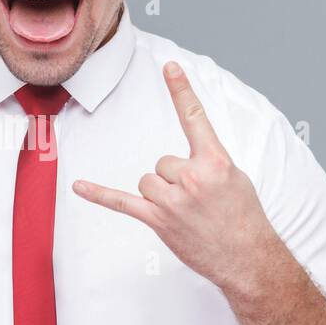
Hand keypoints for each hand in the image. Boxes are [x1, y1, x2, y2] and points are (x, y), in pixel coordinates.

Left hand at [72, 61, 275, 290]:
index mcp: (215, 161)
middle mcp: (192, 177)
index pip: (194, 118)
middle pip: (162, 162)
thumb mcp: (235, 178)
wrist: (247, 258)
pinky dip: (99, 195)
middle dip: (175, 179)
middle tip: (198, 201)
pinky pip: (122, 203)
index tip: (169, 66)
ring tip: (185, 212)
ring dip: (160, 194)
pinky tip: (79, 186)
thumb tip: (183, 162)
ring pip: (147, 181)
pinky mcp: (158, 220)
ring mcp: (173, 200)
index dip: (181, 90)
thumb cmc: (243, 217)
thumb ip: (208, 161)